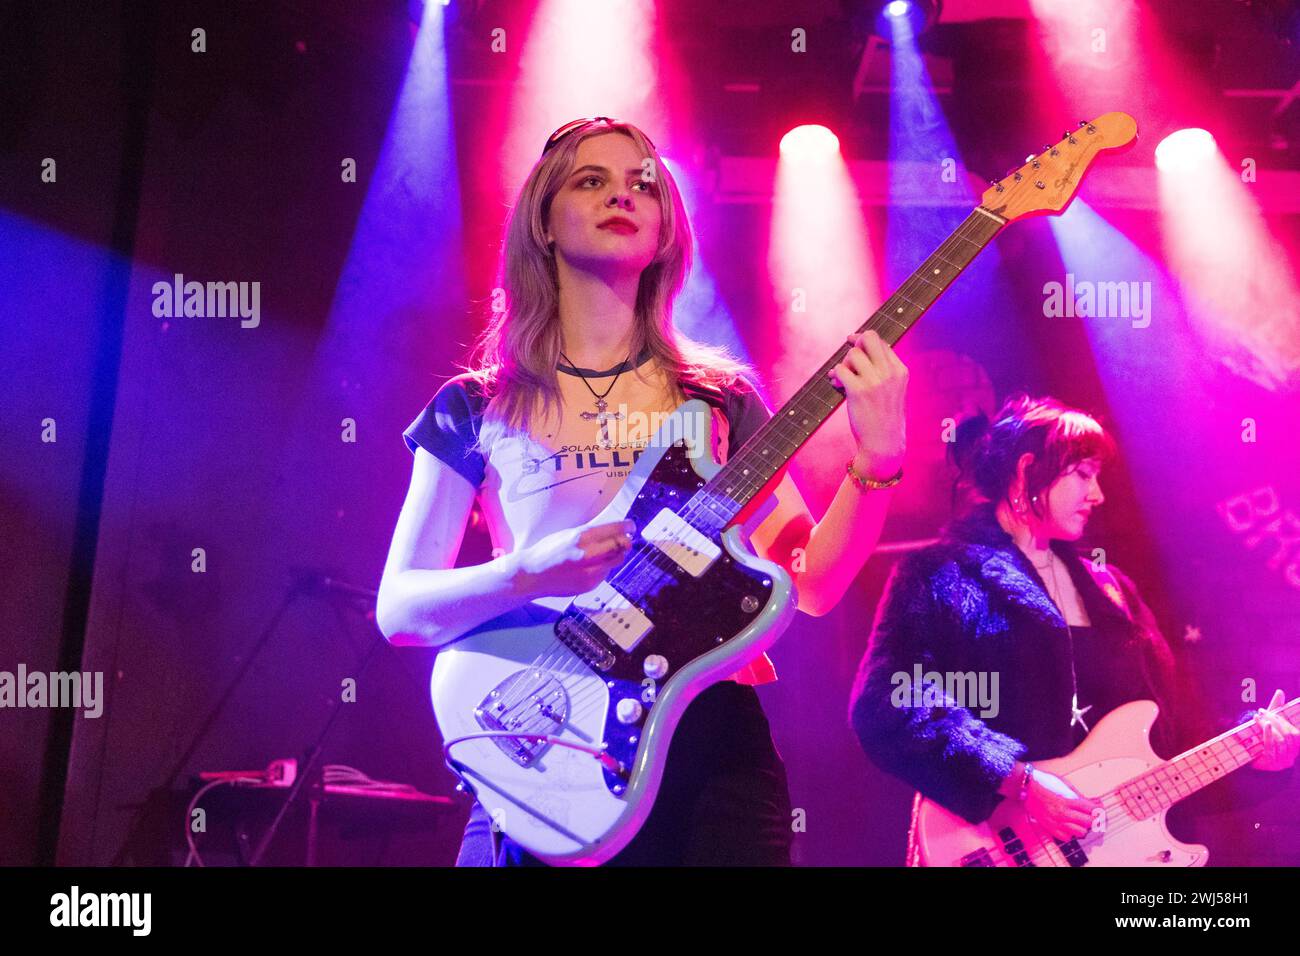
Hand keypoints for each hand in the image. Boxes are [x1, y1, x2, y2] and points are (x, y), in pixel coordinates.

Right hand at [509, 519, 635, 599]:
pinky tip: (591, 566)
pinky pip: (605, 573)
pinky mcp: (589, 585)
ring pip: (616, 560)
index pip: (614, 530)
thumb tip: (612, 530)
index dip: (627, 527)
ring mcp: (590, 572)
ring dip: (616, 554)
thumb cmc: (547, 552)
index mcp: (581, 537)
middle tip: (626, 539)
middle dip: (625, 541)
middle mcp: (588, 554)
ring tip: (607, 551)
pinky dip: (603, 567)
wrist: (532, 575)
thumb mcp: (567, 534)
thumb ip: (589, 533)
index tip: (631, 526)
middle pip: (620, 546)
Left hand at [828, 330, 906, 479]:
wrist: (884, 443)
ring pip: (853, 353)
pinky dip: (835, 375)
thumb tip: (858, 346)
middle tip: (849, 359)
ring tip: (841, 379)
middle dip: (855, 344)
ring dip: (843, 364)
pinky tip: (836, 385)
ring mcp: (875, 382)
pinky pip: (840, 369)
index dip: (863, 341)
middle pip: (869, 337)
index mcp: (900, 371)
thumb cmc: (884, 416)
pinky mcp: (859, 391)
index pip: (881, 342)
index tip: (853, 345)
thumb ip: (882, 370)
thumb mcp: (892, 389)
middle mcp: (890, 373)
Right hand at [1022, 769, 1101, 841]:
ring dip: (1083, 827)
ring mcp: (1056, 822)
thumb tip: (1092, 802)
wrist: (1025, 787)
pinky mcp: (1050, 827)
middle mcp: (1063, 813)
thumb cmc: (1044, 782)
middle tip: (1091, 814)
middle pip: (1089, 822)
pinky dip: (1071, 833)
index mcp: (1067, 801)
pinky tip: (1069, 825)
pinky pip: (1067, 837)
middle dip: (1093, 818)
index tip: (1098, 807)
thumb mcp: (1063, 783)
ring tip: (1080, 821)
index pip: (1092, 810)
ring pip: (1080, 833)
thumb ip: (1077, 794)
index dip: (1098, 809)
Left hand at [1252, 689, 1299, 771]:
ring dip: (1270, 725)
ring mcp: (1283, 761)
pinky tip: (1264, 724)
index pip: (1296, 733)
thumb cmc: (1261, 739)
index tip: (1269, 710)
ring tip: (1259, 717)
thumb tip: (1279, 692)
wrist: (1247, 760)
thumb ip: (1276, 710)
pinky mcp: (1272, 763)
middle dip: (1275, 721)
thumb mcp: (1269, 724)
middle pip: (1289, 735)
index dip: (1283, 721)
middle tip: (1262, 712)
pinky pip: (1272, 746)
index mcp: (1295, 747)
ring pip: (1281, 740)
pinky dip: (1269, 734)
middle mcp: (1292, 755)